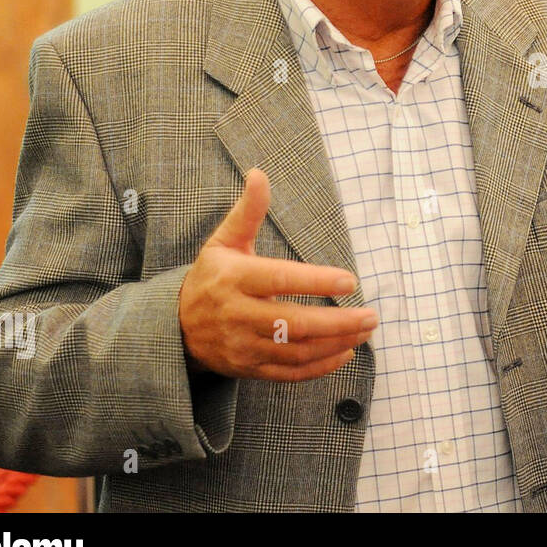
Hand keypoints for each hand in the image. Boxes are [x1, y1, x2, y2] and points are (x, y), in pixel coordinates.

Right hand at [179, 168, 377, 381]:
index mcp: (234, 279)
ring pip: (296, 350)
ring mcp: (242, 346)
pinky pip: (289, 373)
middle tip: (371, 315)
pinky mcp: (248, 368)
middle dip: (337, 322)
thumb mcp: (224, 241)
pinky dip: (320, 367)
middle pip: (293, 323)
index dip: (316, 281)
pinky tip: (345, 353)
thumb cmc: (211, 277)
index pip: (280, 280)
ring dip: (336, 343)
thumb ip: (247, 212)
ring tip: (365, 330)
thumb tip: (259, 174)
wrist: (175, 327)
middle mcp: (237, 315)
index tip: (350, 280)